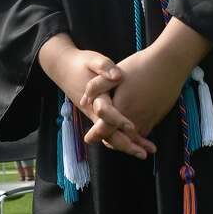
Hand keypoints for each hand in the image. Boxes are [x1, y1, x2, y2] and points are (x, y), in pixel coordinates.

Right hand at [38, 35, 154, 158]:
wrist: (65, 69)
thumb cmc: (82, 64)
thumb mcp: (93, 60)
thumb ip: (104, 67)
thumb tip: (118, 76)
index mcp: (94, 99)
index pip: (106, 113)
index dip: (118, 120)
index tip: (132, 127)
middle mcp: (94, 113)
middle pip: (108, 135)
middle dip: (126, 144)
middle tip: (144, 153)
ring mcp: (97, 117)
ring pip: (111, 137)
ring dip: (129, 144)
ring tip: (147, 151)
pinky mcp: (100, 118)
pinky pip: (113, 132)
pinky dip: (126, 138)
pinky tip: (141, 141)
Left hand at [83, 45, 191, 145]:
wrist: (170, 64)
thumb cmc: (141, 66)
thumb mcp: (115, 74)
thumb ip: (96, 87)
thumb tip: (84, 101)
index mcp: (121, 108)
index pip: (104, 130)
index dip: (94, 135)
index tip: (88, 139)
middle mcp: (134, 118)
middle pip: (119, 137)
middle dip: (110, 141)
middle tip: (102, 141)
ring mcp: (148, 119)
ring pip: (133, 137)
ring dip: (125, 140)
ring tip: (117, 140)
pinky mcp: (158, 116)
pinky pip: (145, 131)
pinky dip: (138, 135)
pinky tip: (135, 132)